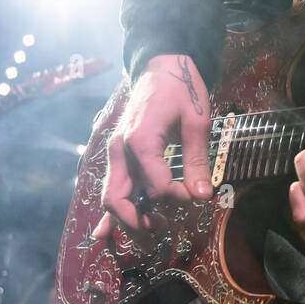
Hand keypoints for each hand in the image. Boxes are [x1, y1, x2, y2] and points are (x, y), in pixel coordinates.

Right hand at [93, 54, 212, 238]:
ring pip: (111, 196)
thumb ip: (197, 161)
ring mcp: (115, 152)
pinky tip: (102, 234)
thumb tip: (202, 196)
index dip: (178, 199)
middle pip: (120, 199)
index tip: (198, 197)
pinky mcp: (117, 153)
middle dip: (139, 223)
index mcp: (140, 141)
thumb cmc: (182, 89)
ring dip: (127, 220)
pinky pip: (111, 185)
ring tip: (148, 237)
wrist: (161, 66)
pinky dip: (110, 210)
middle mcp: (120, 150)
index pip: (157, 187)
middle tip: (162, 235)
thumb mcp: (197, 122)